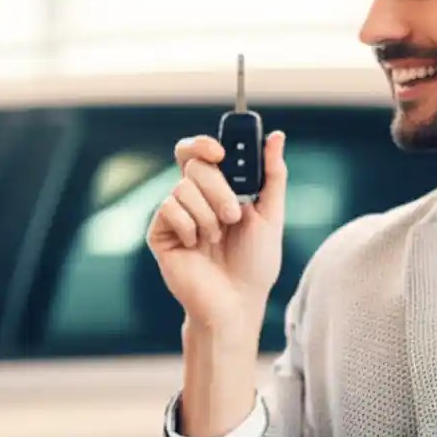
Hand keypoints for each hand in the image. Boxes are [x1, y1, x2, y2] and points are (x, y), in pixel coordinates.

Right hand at [146, 131, 287, 335]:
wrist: (237, 301)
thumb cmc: (255, 262)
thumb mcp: (271, 214)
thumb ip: (272, 174)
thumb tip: (276, 136)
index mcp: (218, 188)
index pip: (201, 152)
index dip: (205, 144)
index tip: (221, 152)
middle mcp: (193, 197)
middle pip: (193, 165)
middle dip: (218, 189)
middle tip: (232, 215)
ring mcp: (175, 214)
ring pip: (183, 188)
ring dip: (208, 216)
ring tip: (216, 240)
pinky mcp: (160, 233)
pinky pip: (169, 210)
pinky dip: (189, 227)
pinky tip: (197, 246)